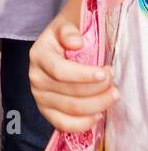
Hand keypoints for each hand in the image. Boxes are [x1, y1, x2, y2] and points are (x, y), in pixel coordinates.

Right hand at [29, 11, 117, 133]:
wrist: (55, 48)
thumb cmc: (64, 38)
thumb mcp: (65, 26)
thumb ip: (69, 31)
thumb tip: (77, 43)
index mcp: (38, 55)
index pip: (60, 71)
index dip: (84, 75)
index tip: (105, 72)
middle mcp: (35, 77)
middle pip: (70, 93)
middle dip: (97, 91)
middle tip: (114, 84)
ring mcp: (39, 97)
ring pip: (72, 109)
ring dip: (97, 105)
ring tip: (112, 96)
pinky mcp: (46, 111)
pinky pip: (64, 124)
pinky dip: (83, 123)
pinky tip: (98, 114)